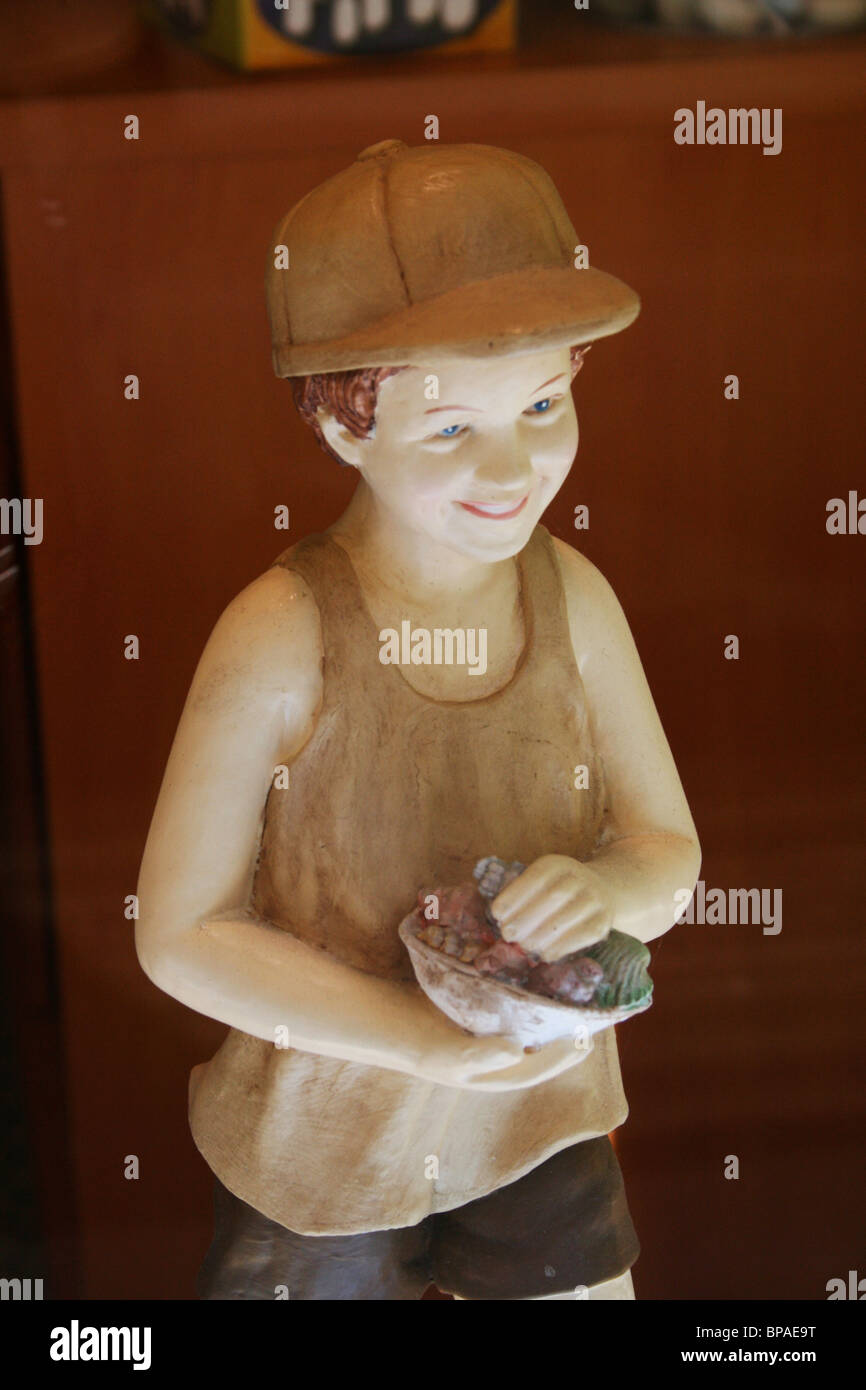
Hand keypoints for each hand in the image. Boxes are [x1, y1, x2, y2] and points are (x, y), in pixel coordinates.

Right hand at [413, 997, 591, 1092]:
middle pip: (536, 1050)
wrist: (387, 1022)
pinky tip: (534, 981)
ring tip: (569, 998)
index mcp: (492, 1075)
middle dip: (561, 1037)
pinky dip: (524, 1000)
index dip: (560, 1058)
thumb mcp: (449, 1054)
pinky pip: (508, 1011)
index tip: (584, 1040)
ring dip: (546, 1018)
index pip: (535, 1068)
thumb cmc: (419, 1043)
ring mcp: (485, 1036)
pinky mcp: (478, 1016)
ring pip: (525, 1030)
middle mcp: (493, 1058)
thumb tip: (519, 1051)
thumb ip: (482, 1054)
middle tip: (586, 1016)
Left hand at [492, 854, 613, 960]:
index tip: (496, 914)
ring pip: (566, 918)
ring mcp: (595, 899)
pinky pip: (580, 937)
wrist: (603, 891)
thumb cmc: (558, 890)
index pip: (536, 877)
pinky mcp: (603, 922)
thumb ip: (522, 894)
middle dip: (525, 918)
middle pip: (552, 897)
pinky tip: (544, 954)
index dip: (514, 896)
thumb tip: (500, 917)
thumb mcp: (542, 882)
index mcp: (559, 864)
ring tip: (524, 945)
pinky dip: (559, 948)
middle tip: (508, 934)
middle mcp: (580, 878)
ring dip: (539, 936)